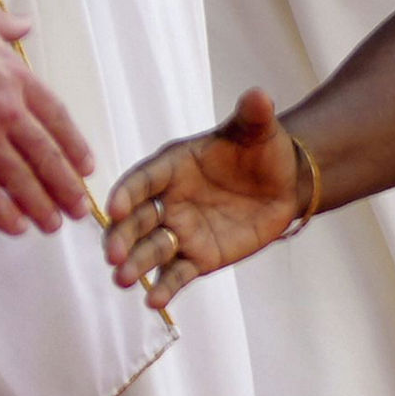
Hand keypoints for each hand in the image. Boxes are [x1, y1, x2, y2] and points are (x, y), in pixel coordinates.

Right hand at [0, 0, 96, 233]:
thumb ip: (0, 24)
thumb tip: (21, 23)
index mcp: (13, 76)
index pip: (56, 116)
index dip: (74, 144)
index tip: (84, 163)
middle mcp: (4, 111)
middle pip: (45, 154)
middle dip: (65, 184)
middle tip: (78, 206)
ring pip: (20, 179)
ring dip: (40, 204)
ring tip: (52, 223)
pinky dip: (1, 211)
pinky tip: (15, 225)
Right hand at [104, 89, 307, 310]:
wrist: (282, 183)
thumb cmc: (261, 150)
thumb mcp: (258, 130)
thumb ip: (253, 115)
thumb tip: (259, 94)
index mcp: (173, 166)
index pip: (144, 180)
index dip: (128, 193)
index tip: (115, 208)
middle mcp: (168, 201)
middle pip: (137, 220)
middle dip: (121, 237)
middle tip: (111, 254)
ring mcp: (181, 231)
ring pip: (151, 250)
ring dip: (135, 264)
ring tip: (123, 279)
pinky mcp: (197, 257)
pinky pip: (177, 274)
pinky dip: (165, 287)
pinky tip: (153, 301)